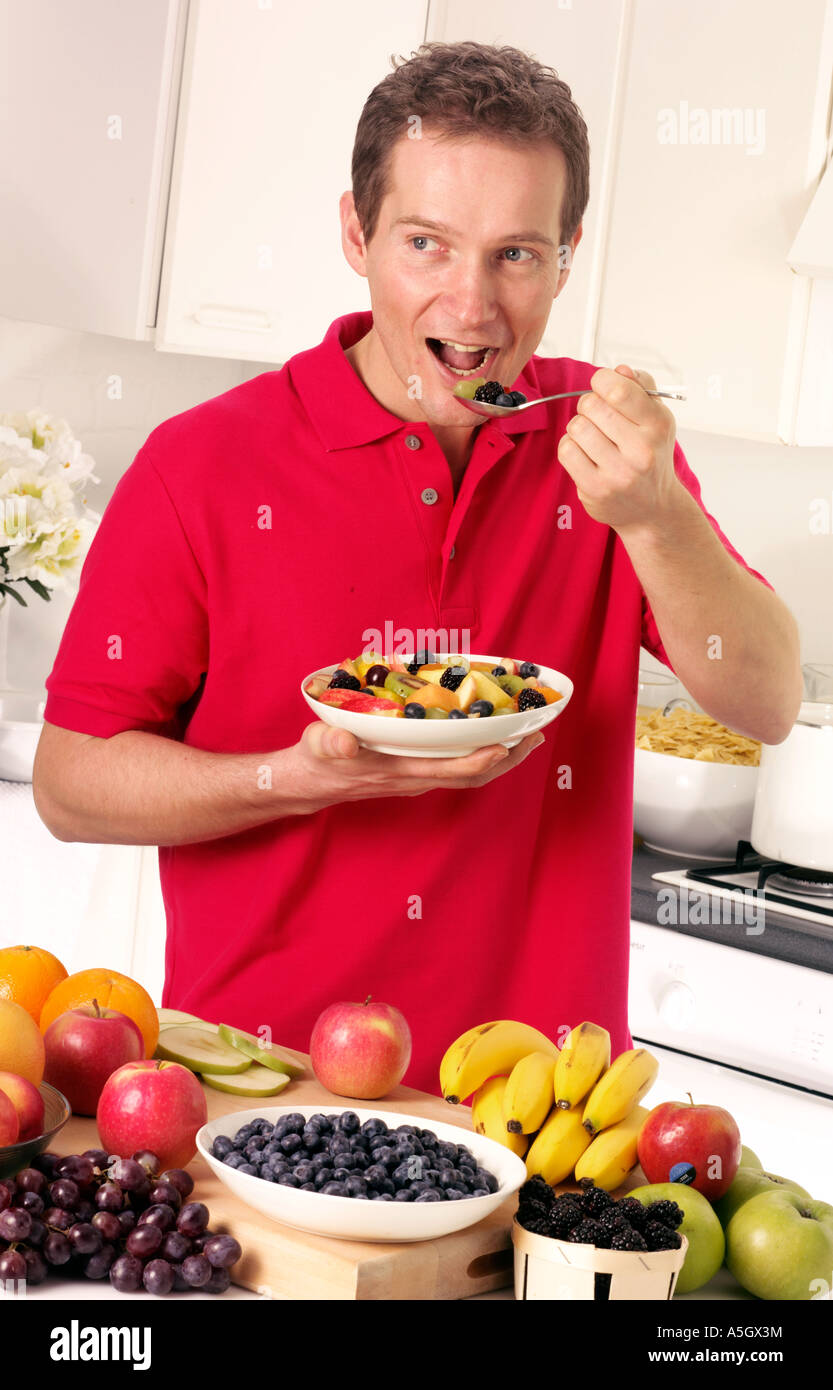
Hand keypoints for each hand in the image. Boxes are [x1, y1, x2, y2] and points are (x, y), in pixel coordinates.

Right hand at [285, 721, 546, 813]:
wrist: (309, 782)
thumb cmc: (316, 759)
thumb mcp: (318, 745)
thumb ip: (332, 742)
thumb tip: (347, 742)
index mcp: (398, 771)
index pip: (449, 770)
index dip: (480, 760)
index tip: (506, 745)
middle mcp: (415, 779)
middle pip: (472, 776)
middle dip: (507, 759)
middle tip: (536, 735)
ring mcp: (417, 778)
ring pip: (468, 774)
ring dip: (501, 758)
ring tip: (527, 736)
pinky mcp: (415, 772)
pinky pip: (457, 767)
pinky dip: (480, 754)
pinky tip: (490, 735)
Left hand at [556, 364, 680, 533]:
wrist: (653, 508)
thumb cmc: (651, 456)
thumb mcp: (658, 418)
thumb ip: (641, 387)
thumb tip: (620, 370)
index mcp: (658, 426)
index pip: (618, 389)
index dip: (602, 381)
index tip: (603, 387)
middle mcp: (640, 451)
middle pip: (591, 405)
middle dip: (589, 405)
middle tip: (599, 418)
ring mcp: (617, 473)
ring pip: (576, 427)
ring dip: (579, 428)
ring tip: (593, 438)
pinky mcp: (595, 489)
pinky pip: (566, 451)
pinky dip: (571, 447)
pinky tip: (584, 454)